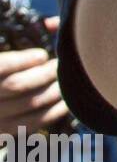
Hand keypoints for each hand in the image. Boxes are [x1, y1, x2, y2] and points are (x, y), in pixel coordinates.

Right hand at [0, 17, 69, 135]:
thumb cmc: (0, 70)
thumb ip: (14, 42)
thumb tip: (51, 27)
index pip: (0, 67)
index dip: (22, 61)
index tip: (41, 54)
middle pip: (17, 86)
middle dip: (44, 73)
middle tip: (59, 63)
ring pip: (29, 105)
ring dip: (54, 90)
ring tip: (66, 79)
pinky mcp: (4, 134)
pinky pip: (32, 124)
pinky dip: (53, 112)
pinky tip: (65, 102)